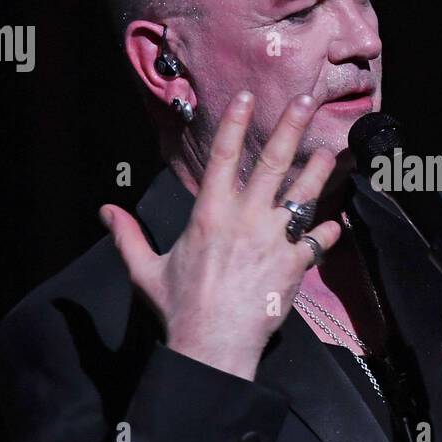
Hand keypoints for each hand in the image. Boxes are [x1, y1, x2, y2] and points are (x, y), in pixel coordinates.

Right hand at [99, 91, 342, 380]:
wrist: (213, 346)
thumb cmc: (179, 309)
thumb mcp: (145, 270)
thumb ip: (128, 236)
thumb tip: (105, 211)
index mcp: (209, 214)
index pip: (222, 157)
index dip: (235, 123)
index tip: (248, 96)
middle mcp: (244, 219)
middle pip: (272, 163)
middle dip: (291, 127)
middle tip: (307, 100)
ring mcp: (273, 240)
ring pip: (302, 195)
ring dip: (318, 172)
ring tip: (331, 152)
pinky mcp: (293, 265)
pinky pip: (317, 241)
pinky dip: (328, 232)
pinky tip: (336, 224)